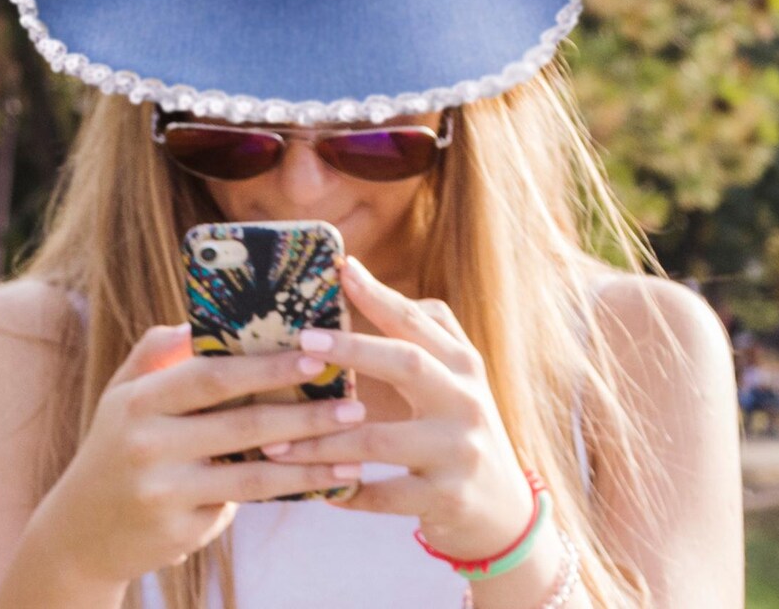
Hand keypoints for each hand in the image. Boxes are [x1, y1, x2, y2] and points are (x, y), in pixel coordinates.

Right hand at [35, 323, 366, 585]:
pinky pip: (244, 506)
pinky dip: (287, 492)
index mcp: (139, 400)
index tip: (313, 353)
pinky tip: (323, 482)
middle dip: (304, 415)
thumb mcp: (123, 392)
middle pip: (241, 425)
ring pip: (252, 475)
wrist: (79, 533)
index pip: (210, 376)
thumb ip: (159, 350)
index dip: (264, 365)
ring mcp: (164, 493)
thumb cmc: (116, 445)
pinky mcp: (179, 532)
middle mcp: (147, 446)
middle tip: (352, 403)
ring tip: (354, 451)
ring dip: (309, 462)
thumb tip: (205, 318)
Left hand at [262, 256, 535, 560]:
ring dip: (323, 441)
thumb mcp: (455, 376)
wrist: (503, 508)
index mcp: (463, 363)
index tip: (341, 270)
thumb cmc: (458, 425)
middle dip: (352, 349)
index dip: (379, 295)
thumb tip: (358, 278)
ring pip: (379, 440)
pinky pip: (383, 496)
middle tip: (302, 339)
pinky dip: (346, 492)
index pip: (417, 320)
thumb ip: (421, 331)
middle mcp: (465, 400)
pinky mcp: (447, 497)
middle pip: (407, 364)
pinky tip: (315, 489)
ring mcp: (458, 451)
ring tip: (275, 442)